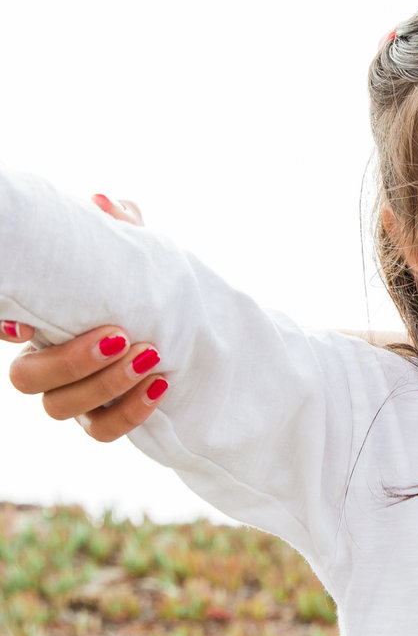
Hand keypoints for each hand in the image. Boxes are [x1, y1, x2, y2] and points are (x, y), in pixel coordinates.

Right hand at [2, 194, 165, 441]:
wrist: (183, 325)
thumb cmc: (141, 282)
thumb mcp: (133, 252)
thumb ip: (119, 227)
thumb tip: (105, 204)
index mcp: (40, 320)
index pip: (5, 329)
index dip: (2, 329)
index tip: (25, 328)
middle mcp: (44, 361)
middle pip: (26, 378)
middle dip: (70, 361)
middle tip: (118, 335)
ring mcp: (70, 395)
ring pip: (59, 408)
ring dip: (103, 385)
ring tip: (148, 355)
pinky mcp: (100, 419)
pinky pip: (102, 431)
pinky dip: (129, 412)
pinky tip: (159, 384)